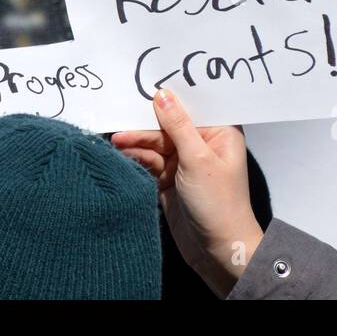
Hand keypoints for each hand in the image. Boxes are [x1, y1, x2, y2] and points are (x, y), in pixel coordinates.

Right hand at [112, 89, 263, 296]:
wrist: (218, 251)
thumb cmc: (219, 203)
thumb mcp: (197, 159)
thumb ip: (177, 125)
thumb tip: (162, 94)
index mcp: (220, 133)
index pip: (192, 106)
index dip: (170, 97)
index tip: (145, 84)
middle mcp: (203, 143)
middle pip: (169, 125)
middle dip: (146, 126)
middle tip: (121, 126)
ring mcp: (185, 162)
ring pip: (156, 144)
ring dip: (137, 143)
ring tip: (116, 142)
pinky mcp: (171, 179)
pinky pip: (150, 162)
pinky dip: (137, 158)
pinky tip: (122, 153)